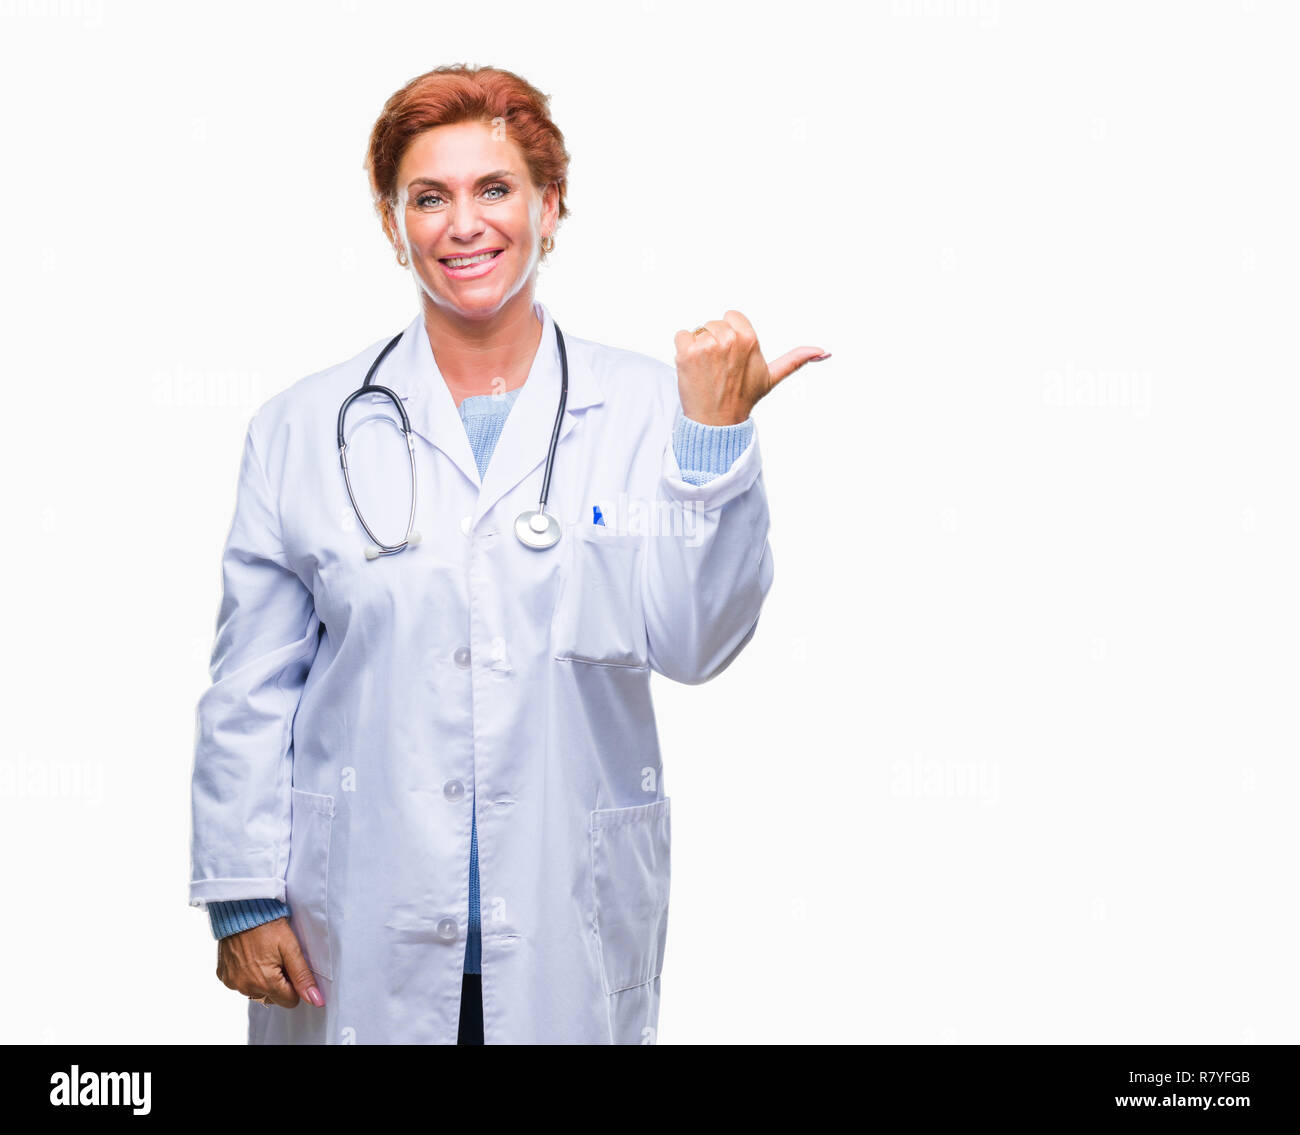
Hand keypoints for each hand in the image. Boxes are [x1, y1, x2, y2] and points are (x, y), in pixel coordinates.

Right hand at [215, 916, 324, 1008]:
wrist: (241, 910)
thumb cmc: (268, 926)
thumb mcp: (291, 948)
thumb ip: (303, 977)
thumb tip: (315, 999)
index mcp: (265, 983)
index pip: (290, 1000)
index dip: (294, 984)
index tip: (290, 965)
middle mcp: (246, 987)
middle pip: (273, 998)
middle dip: (279, 983)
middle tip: (277, 958)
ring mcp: (233, 983)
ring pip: (257, 992)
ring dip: (263, 980)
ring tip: (263, 956)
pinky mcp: (224, 976)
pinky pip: (242, 984)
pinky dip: (248, 975)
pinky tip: (251, 957)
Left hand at [673, 310, 828, 425]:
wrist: (717, 422)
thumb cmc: (744, 398)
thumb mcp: (772, 377)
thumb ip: (796, 360)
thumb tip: (824, 352)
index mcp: (749, 339)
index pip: (731, 316)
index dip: (729, 335)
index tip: (731, 357)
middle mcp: (729, 339)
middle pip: (713, 324)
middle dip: (713, 342)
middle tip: (719, 368)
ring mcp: (706, 346)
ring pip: (697, 331)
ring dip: (697, 347)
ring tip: (707, 371)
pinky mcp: (686, 353)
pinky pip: (680, 336)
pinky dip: (682, 351)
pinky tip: (693, 369)